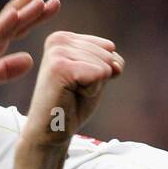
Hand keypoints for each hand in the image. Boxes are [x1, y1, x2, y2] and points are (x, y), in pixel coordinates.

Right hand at [23, 30, 123, 146]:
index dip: (103, 72)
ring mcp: (57, 52)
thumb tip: (116, 64)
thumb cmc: (73, 105)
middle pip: (108, 55)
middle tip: (75, 91)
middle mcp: (58, 39)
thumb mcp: (96, 77)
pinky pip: (98, 74)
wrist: (52, 130)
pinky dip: (91, 90)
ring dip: (94, 86)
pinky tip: (71, 94)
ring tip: (72, 92)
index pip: (109, 48)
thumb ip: (109, 63)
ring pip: (104, 65)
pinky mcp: (59, 67)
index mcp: (65, 38)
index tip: (80, 83)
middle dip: (99, 79)